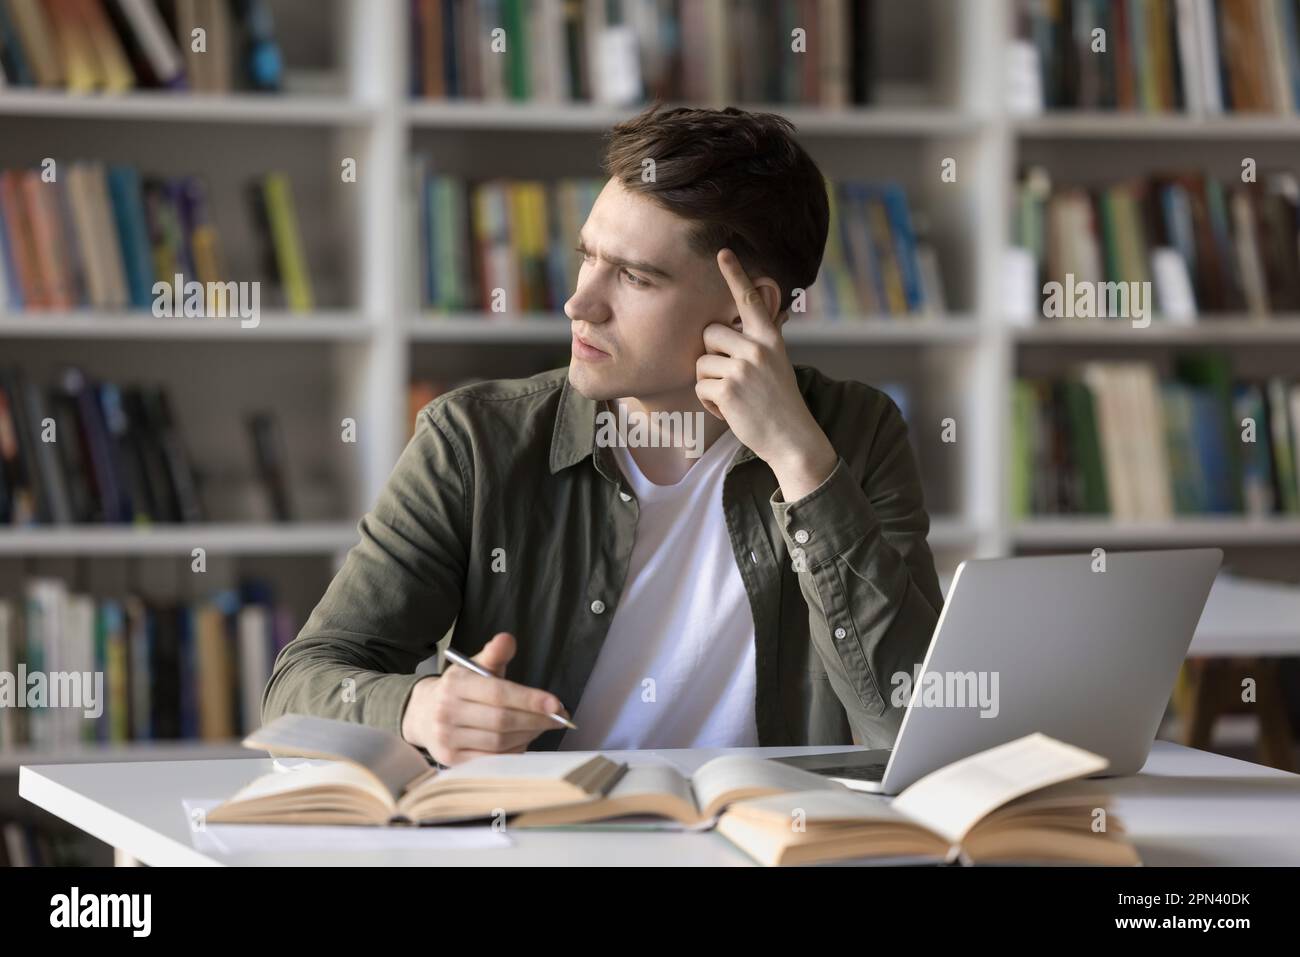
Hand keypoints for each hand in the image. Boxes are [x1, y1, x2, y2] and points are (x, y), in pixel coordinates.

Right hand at [400, 632, 569, 765]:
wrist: (423, 714)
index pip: (498, 693)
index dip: (529, 699)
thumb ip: (494, 654)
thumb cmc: (460, 689)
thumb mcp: (473, 666)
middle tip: (559, 718)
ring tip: (541, 727)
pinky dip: (514, 751)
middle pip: (502, 721)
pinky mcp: (450, 760)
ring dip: (528, 736)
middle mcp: (447, 711)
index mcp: (455, 684)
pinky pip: (492, 760)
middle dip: (536, 720)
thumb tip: (507, 640)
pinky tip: (523, 741)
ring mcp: (447, 738)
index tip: (556, 704)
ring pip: (499, 743)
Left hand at [695, 249, 837, 500]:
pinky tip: (731, 410)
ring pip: (701, 363)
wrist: (793, 438)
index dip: (735, 275)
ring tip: (735, 397)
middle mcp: (757, 347)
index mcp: (770, 338)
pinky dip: (710, 402)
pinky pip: (700, 386)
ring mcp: (743, 368)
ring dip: (710, 383)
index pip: (750, 300)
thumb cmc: (779, 403)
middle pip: (709, 334)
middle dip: (712, 356)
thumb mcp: (775, 365)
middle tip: (733, 378)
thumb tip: (725, 330)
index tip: (723, 252)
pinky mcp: (728, 389)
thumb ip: (754, 345)